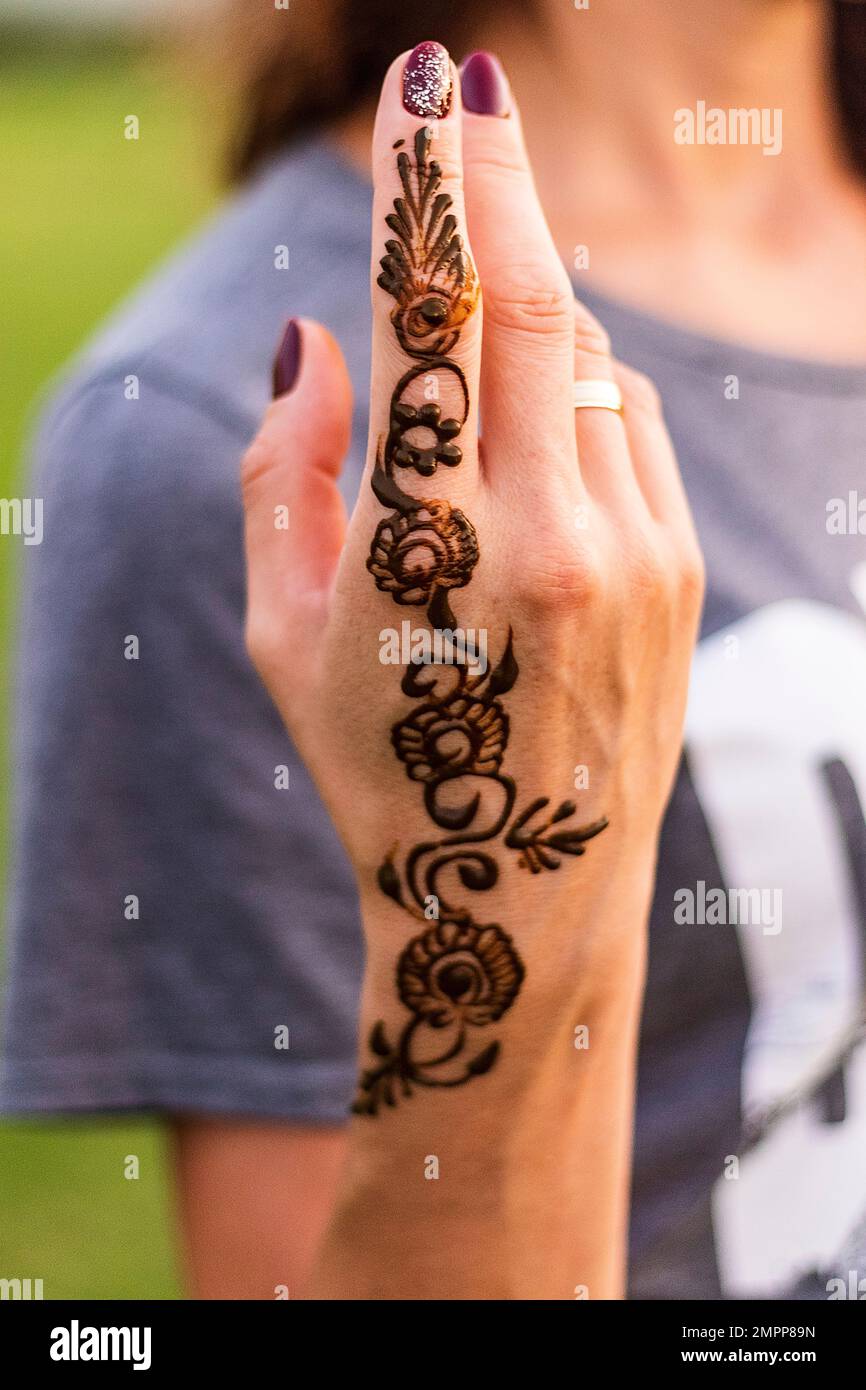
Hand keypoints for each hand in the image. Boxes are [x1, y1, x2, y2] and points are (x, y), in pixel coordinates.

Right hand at [241, 42, 703, 1298]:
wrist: (521, 887)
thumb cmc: (376, 761)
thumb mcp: (281, 632)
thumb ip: (282, 471)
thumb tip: (311, 334)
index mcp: (428, 546)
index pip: (432, 318)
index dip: (426, 189)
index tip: (423, 90)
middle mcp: (548, 534)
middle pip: (532, 300)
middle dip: (494, 176)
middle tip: (465, 85)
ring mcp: (632, 549)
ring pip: (583, 354)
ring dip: (524, 305)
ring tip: (473, 339)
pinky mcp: (679, 565)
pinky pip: (628, 418)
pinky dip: (574, 381)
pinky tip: (535, 420)